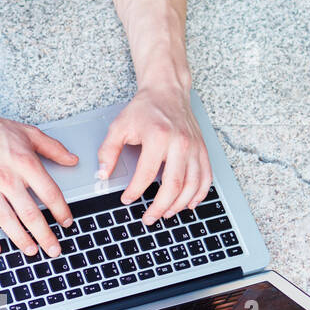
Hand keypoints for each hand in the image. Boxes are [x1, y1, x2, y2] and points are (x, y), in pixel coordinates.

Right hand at [0, 109, 78, 258]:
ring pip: (8, 221)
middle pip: (31, 214)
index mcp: (25, 164)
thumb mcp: (29, 133)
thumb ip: (53, 148)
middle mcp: (8, 179)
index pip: (50, 193)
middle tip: (54, 249)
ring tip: (32, 251)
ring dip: (21, 240)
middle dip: (45, 235)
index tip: (66, 223)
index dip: (61, 211)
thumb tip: (73, 160)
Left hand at [96, 85, 211, 225]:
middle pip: (174, 185)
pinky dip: (200, 194)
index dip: (135, 191)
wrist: (168, 91)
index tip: (126, 200)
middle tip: (149, 218)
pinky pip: (206, 177)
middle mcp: (180, 143)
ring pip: (192, 185)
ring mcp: (194, 147)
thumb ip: (108, 151)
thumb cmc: (144, 108)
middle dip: (160, 207)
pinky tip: (189, 204)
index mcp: (158, 137)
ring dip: (179, 205)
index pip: (146, 174)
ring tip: (166, 214)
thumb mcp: (119, 126)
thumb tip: (102, 174)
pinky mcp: (202, 149)